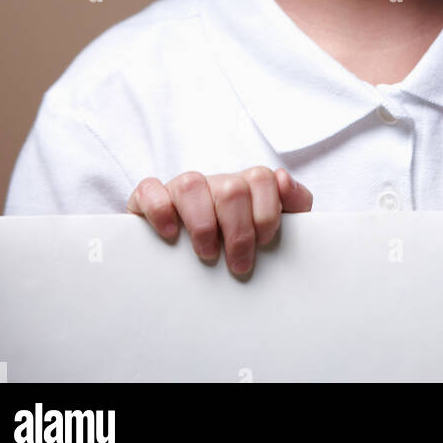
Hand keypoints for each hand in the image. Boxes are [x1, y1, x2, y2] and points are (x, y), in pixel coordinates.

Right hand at [126, 166, 312, 275]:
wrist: (188, 260)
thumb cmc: (238, 242)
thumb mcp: (271, 226)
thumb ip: (294, 203)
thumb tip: (284, 180)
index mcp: (245, 185)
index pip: (262, 178)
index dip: (267, 211)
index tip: (266, 242)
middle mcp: (214, 183)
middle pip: (232, 188)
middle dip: (239, 231)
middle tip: (239, 265)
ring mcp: (181, 189)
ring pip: (191, 184)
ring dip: (203, 224)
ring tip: (207, 255)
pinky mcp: (148, 199)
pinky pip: (150, 190)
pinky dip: (160, 210)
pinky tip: (170, 234)